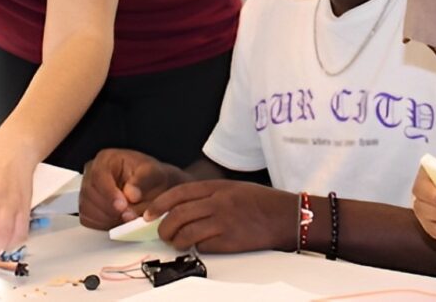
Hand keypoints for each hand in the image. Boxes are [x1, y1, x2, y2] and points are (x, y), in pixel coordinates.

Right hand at [80, 148, 177, 229]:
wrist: (152, 188)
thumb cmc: (151, 177)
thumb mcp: (154, 173)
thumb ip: (143, 181)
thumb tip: (130, 194)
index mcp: (106, 159)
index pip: (99, 175)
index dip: (109, 193)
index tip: (123, 205)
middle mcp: (92, 173)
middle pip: (89, 194)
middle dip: (110, 209)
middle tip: (129, 217)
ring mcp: (87, 191)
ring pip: (87, 209)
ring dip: (108, 219)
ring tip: (128, 219)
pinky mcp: (87, 208)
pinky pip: (89, 220)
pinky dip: (103, 224)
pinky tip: (119, 221)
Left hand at [146, 180, 294, 252]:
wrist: (286, 216)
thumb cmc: (262, 202)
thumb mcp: (234, 188)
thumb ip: (210, 195)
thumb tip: (183, 207)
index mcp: (218, 187)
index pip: (179, 193)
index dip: (159, 204)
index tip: (148, 214)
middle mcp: (218, 203)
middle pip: (178, 215)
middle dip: (163, 226)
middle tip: (162, 232)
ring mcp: (224, 222)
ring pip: (186, 233)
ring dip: (176, 240)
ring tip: (177, 242)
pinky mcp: (230, 241)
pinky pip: (203, 246)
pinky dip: (196, 248)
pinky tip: (199, 246)